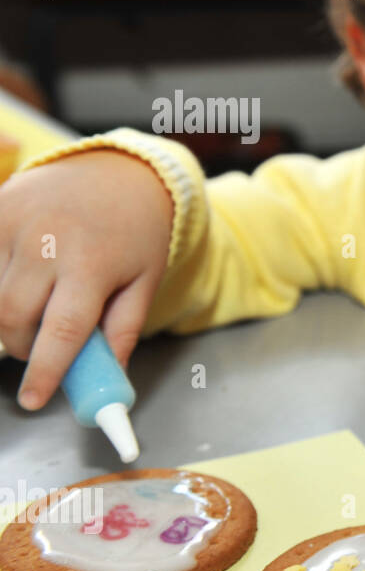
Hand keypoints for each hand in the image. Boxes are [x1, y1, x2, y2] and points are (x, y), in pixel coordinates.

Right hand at [0, 150, 172, 409]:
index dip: (45, 372)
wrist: (121, 170)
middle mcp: (49, 242)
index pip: (61, 332)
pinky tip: (23, 277)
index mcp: (94, 265)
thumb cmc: (137, 233)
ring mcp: (15, 222)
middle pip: (13, 318)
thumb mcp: (144, 282)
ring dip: (9, 315)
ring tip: (39, 304)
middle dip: (23, 346)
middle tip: (42, 346)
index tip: (34, 400)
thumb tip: (108, 379)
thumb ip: (122, 332)